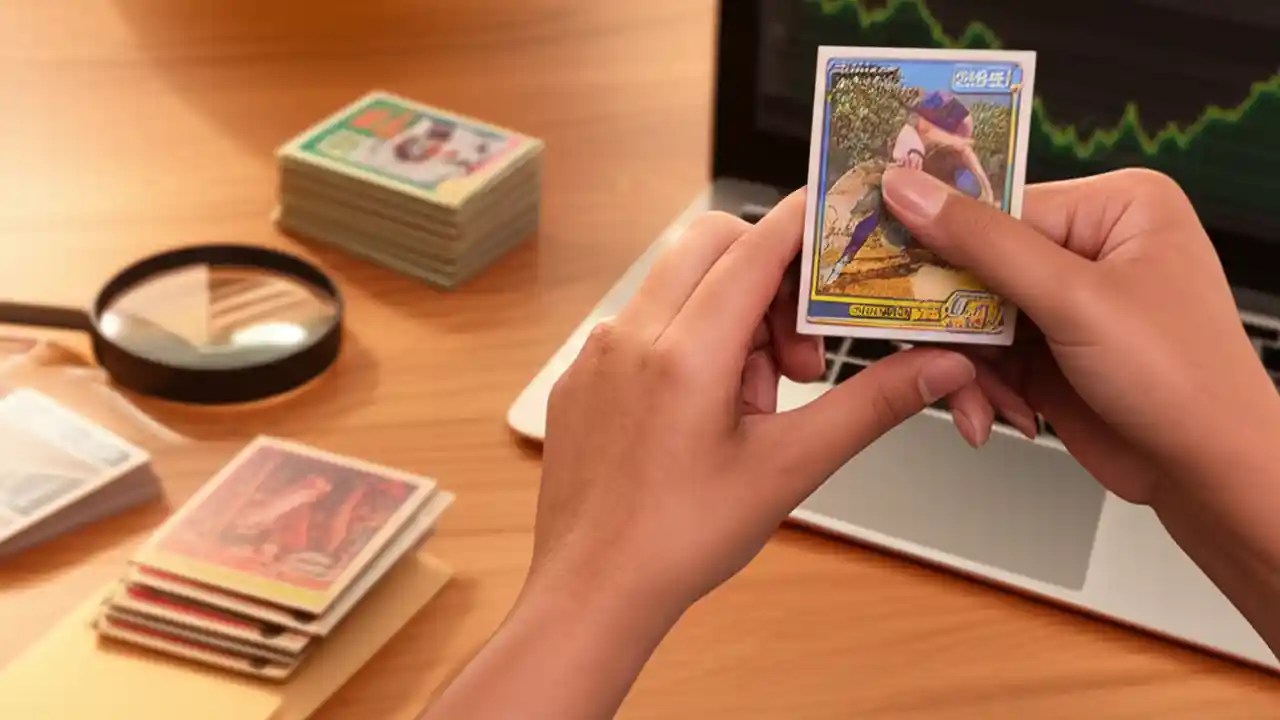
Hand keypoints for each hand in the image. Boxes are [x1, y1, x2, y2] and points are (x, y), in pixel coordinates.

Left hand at [531, 191, 977, 614]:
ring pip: (678, 283)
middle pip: (712, 243)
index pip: (757, 246)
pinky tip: (703, 411)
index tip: (843, 222)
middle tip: (798, 355)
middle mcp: (631, 336)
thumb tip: (937, 366)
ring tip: (752, 398)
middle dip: (769, 276)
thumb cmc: (681, 540)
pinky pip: (643, 322)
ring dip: (730, 313)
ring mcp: (597, 352)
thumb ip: (869, 405)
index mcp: (685, 354)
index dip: (807, 224)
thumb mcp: (788, 469)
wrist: (592, 591)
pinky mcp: (581, 374)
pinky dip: (687, 339)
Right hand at [882, 167, 1279, 652]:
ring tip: (978, 404)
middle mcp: (1091, 247)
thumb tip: (908, 189)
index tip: (888, 266)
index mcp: (1115, 206)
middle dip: (956, 323)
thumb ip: (983, 243)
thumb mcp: (1073, 300)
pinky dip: (982, 389)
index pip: (998, 208)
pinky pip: (988, 358)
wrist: (1212, 478)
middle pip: (979, 265)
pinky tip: (996, 416)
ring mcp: (1069, 305)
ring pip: (975, 319)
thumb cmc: (1183, 378)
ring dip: (968, 368)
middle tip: (924, 348)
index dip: (941, 241)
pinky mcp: (1053, 354)